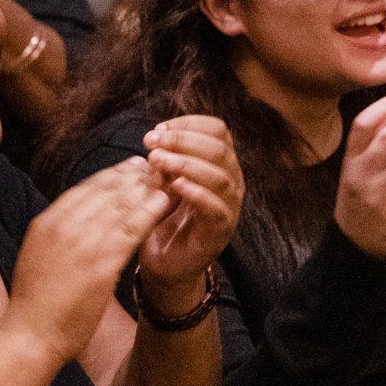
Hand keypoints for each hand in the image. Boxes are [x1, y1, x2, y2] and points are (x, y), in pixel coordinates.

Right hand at [0, 157, 170, 364]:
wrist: (30, 335)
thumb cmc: (35, 302)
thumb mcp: (39, 254)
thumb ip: (59, 232)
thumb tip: (80, 217)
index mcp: (46, 222)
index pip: (84, 188)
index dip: (111, 175)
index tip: (129, 167)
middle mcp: (63, 226)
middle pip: (105, 191)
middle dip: (131, 176)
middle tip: (153, 166)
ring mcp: (82, 243)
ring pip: (120, 206)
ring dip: (144, 190)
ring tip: (163, 180)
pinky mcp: (101, 264)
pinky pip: (131, 231)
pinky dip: (149, 214)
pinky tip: (163, 204)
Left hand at [136, 115, 244, 304]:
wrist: (165, 260)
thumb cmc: (165, 216)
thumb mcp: (163, 179)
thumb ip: (165, 159)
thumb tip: (156, 138)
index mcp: (221, 164)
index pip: (217, 130)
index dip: (189, 124)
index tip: (158, 129)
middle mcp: (232, 181)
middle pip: (219, 149)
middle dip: (183, 140)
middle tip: (153, 142)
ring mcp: (230, 206)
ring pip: (220, 176)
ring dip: (186, 164)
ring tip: (157, 161)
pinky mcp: (221, 231)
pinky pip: (216, 208)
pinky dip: (196, 193)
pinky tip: (174, 185)